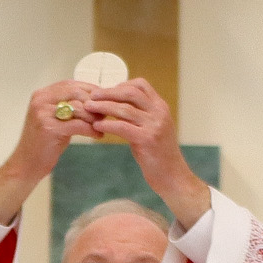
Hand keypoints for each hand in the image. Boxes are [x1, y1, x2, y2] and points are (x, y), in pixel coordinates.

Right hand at [0, 80, 100, 223]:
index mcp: (42, 95)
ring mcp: (43, 113)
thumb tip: (94, 100)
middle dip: (95, 102)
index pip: (71, 84)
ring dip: (95, 116)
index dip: (90, 90)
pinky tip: (99, 135)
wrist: (26, 165)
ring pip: (79, 108)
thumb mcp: (55, 119)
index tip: (105, 99)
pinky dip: (91, 129)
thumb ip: (69, 107)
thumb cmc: (44, 143)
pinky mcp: (48, 128)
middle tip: (107, 112)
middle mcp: (41, 100)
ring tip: (104, 124)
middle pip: (76, 92)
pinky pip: (77, 125)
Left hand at [82, 79, 209, 227]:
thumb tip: (118, 109)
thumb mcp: (152, 130)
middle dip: (108, 93)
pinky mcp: (147, 139)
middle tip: (92, 96)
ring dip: (103, 107)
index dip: (121, 85)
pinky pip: (123, 127)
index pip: (141, 85)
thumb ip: (139, 117)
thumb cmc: (159, 156)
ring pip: (124, 109)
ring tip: (88, 108)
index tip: (107, 91)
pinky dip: (108, 125)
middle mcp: (159, 113)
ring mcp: (154, 125)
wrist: (174, 177)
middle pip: (130, 93)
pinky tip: (96, 127)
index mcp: (161, 107)